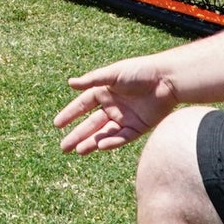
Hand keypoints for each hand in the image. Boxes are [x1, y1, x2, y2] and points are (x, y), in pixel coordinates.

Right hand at [53, 56, 182, 154]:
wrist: (167, 80)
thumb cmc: (140, 71)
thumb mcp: (113, 73)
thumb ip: (92, 80)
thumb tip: (70, 83)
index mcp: (104, 92)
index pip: (82, 105)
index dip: (70, 114)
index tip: (56, 125)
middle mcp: (113, 107)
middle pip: (91, 124)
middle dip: (77, 135)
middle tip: (63, 147)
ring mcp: (125, 118)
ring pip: (104, 134)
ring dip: (91, 142)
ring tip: (78, 151)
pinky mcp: (139, 127)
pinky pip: (122, 137)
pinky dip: (111, 142)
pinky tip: (100, 145)